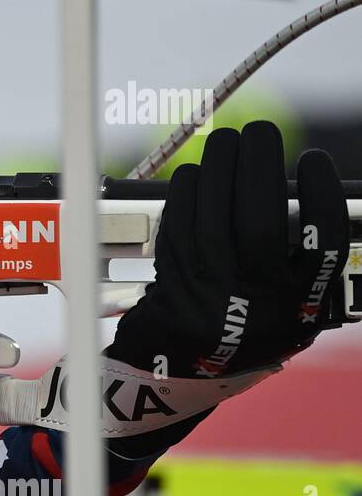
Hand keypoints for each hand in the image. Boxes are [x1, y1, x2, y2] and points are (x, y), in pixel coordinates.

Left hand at [107, 122, 348, 378]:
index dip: (320, 196)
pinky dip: (188, 190)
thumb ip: (305, 256)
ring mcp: (210, 291)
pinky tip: (198, 172)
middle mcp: (256, 301)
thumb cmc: (248, 318)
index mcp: (301, 304)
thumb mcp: (294, 302)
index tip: (313, 160)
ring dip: (219, 167)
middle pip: (260, 226)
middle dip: (259, 167)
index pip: (323, 247)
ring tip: (227, 141)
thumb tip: (305, 182)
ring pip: (213, 219)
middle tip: (260, 133)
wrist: (186, 362)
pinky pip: (179, 223)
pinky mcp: (173, 280)